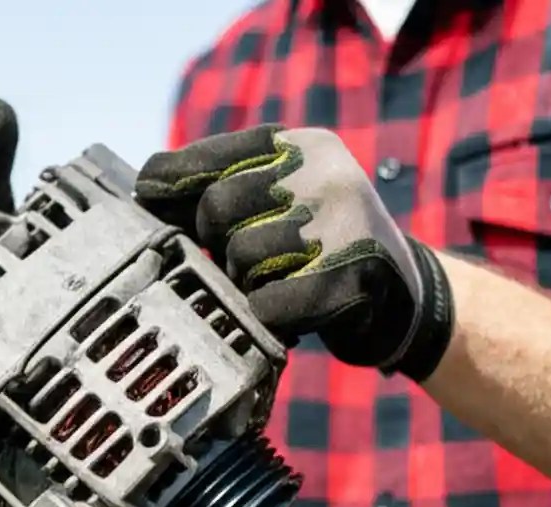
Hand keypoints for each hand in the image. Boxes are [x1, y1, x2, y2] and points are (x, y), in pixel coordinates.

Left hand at [134, 124, 454, 380]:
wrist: (407, 296)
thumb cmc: (320, 249)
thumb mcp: (282, 198)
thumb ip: (222, 189)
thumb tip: (143, 195)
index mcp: (300, 144)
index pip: (208, 158)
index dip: (169, 185)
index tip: (148, 202)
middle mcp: (323, 172)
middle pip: (216, 209)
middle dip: (218, 245)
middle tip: (245, 263)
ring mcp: (343, 221)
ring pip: (241, 259)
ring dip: (248, 285)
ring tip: (281, 284)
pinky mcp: (355, 276)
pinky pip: (270, 304)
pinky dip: (271, 317)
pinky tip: (296, 312)